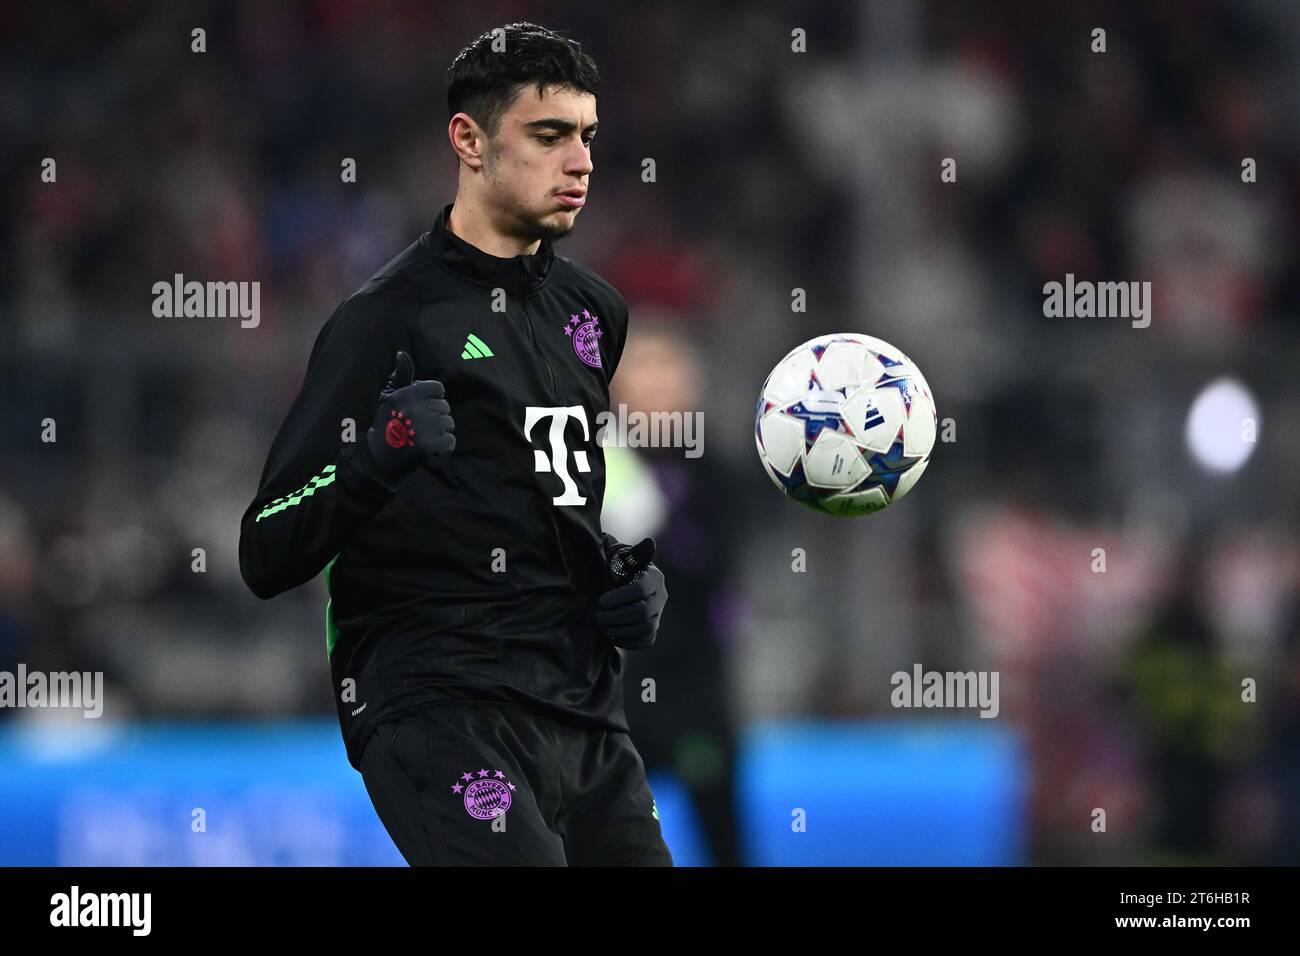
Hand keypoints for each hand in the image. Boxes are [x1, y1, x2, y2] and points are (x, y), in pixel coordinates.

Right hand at [365, 350, 455, 481]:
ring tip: (423, 435)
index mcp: (407, 394)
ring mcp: (423, 428)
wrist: (379, 456)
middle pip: (444, 406)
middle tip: (419, 425)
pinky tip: (430, 446)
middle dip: (436, 415)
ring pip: (449, 423)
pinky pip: (450, 440)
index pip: (438, 389)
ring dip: (440, 431)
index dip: (432, 398)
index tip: (420, 408)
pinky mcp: (429, 446)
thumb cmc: (386, 422)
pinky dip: (444, 445)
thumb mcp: (389, 396)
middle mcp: (416, 409)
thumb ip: (400, 376)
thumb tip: (402, 353)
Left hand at [595, 534, 666, 649]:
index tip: (600, 601)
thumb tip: (650, 542)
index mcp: (654, 577)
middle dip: (616, 617)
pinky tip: (611, 637)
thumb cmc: (616, 566)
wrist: (616, 582)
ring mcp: (658, 614)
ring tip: (601, 628)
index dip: (619, 598)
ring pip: (645, 629)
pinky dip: (628, 642)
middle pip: (643, 613)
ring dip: (620, 631)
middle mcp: (661, 596)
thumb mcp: (622, 556)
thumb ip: (633, 553)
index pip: (640, 590)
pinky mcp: (653, 629)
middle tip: (596, 617)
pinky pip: (646, 641)